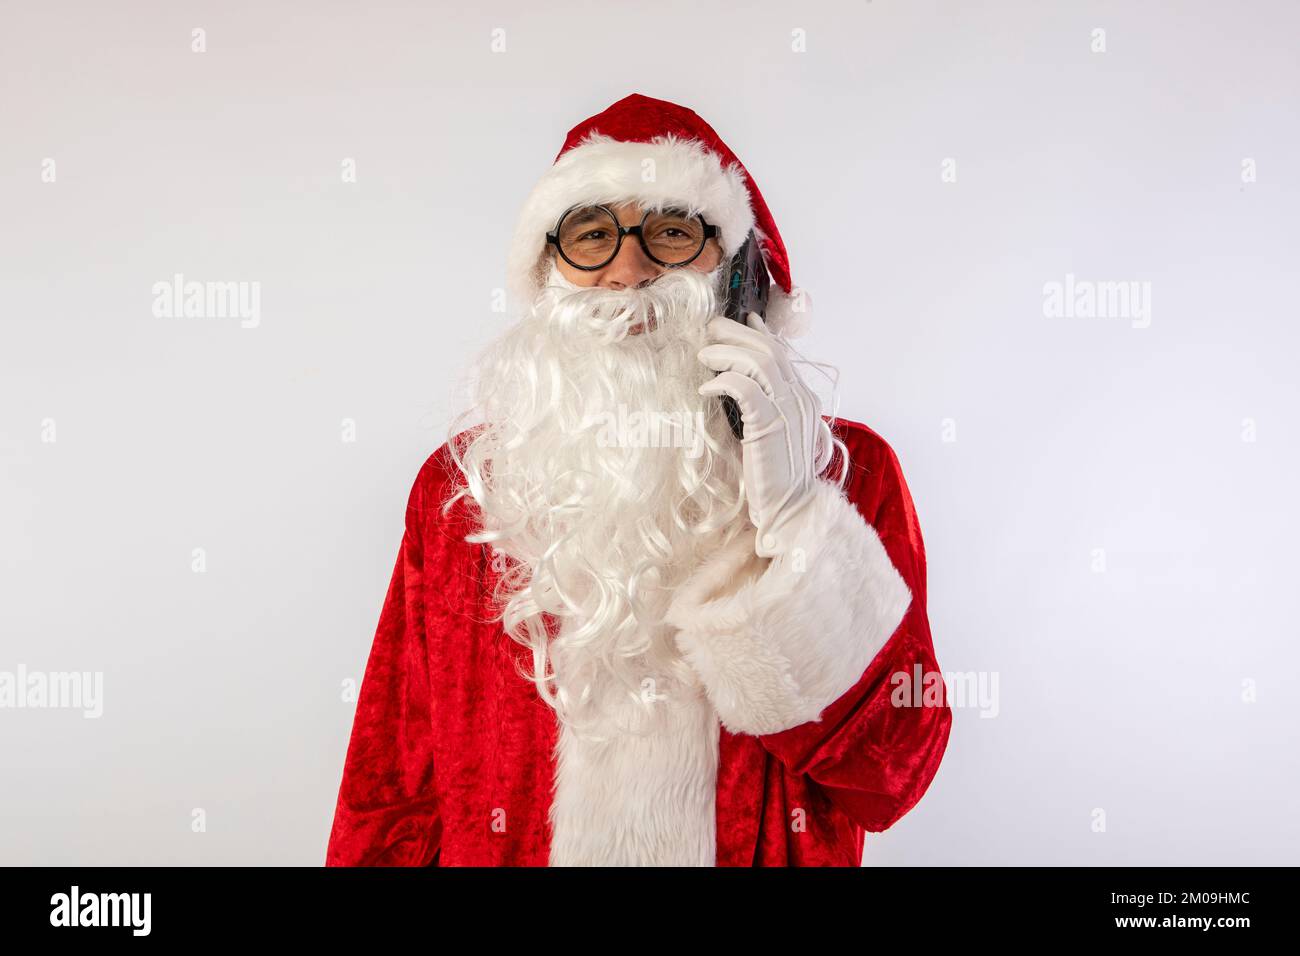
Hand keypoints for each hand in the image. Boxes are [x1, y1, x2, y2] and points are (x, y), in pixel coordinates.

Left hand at [698, 312, 834, 557]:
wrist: (790, 509)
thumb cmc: (776, 478)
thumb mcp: (773, 434)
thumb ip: (764, 406)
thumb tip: (740, 383)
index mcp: (803, 398)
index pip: (781, 353)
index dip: (759, 332)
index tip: (742, 318)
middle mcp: (800, 397)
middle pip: (769, 348)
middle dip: (737, 333)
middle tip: (710, 329)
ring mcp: (788, 409)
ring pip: (759, 360)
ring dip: (727, 352)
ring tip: (704, 354)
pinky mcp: (770, 423)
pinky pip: (745, 387)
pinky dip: (723, 380)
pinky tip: (705, 387)